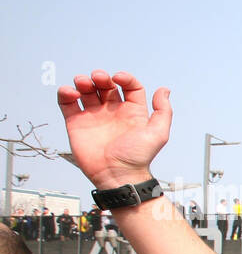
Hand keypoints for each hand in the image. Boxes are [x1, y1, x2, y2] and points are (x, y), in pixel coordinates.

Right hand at [56, 71, 171, 191]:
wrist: (116, 175)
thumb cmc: (137, 158)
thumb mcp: (158, 134)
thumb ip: (163, 111)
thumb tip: (164, 90)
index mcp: (132, 112)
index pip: (129, 87)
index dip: (125, 78)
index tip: (118, 78)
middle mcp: (113, 113)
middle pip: (106, 86)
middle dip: (101, 77)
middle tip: (98, 78)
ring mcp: (94, 117)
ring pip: (86, 91)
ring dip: (83, 81)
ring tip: (83, 83)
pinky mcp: (76, 123)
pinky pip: (67, 103)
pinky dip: (65, 93)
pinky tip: (71, 92)